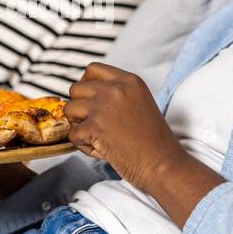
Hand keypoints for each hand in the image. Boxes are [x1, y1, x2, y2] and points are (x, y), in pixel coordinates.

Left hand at [65, 62, 184, 191]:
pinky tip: (102, 151)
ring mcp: (103, 107)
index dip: (85, 85)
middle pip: (76, 88)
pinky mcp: (94, 127)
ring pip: (69, 109)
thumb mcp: (140, 103)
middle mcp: (116, 89)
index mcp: (130, 80)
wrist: (163, 164)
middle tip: (92, 123)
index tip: (89, 100)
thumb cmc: (153, 141)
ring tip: (96, 137)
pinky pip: (72, 135)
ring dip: (77, 125)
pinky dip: (83, 146)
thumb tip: (85, 95)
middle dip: (79, 107)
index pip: (93, 69)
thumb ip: (117, 94)